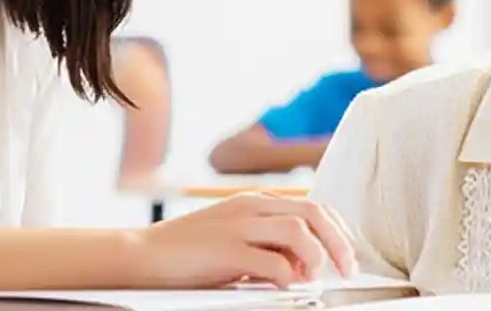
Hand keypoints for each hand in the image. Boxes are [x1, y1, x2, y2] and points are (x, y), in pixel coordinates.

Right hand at [132, 193, 356, 289]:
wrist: (144, 256)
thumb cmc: (189, 253)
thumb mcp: (235, 240)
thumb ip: (269, 245)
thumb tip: (305, 264)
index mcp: (255, 202)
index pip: (313, 206)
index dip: (338, 230)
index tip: (347, 255)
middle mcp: (251, 207)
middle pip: (314, 214)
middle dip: (339, 242)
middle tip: (346, 270)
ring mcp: (238, 226)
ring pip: (299, 232)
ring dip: (316, 258)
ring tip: (314, 280)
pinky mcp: (226, 250)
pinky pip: (272, 262)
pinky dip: (288, 277)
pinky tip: (287, 287)